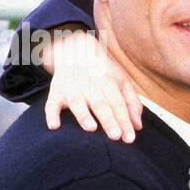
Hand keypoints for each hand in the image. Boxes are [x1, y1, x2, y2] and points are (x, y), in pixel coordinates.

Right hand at [42, 27, 142, 142]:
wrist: (74, 50)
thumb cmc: (102, 72)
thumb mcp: (121, 81)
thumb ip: (131, 103)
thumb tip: (138, 126)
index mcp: (107, 81)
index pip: (118, 103)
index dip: (124, 120)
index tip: (129, 138)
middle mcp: (89, 84)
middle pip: (100, 104)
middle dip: (108, 120)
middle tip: (115, 136)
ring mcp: (71, 87)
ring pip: (77, 102)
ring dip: (83, 115)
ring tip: (91, 128)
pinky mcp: (56, 92)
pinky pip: (51, 104)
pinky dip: (51, 115)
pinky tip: (54, 126)